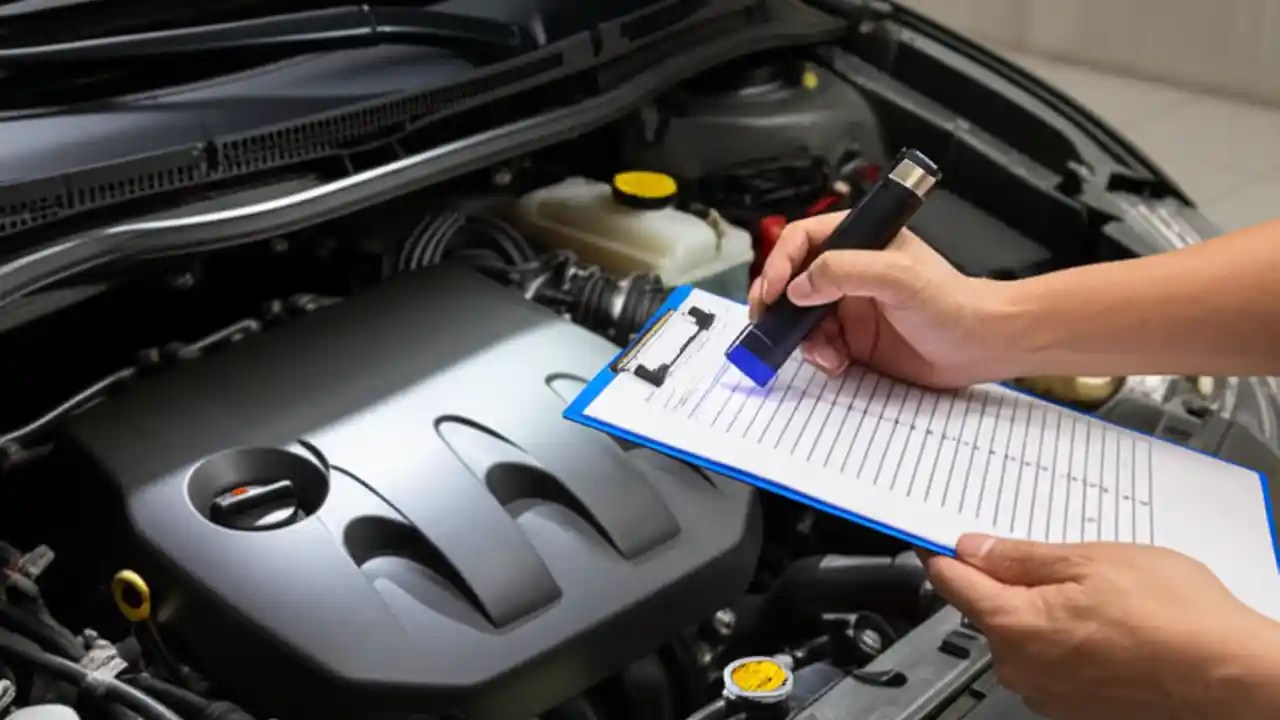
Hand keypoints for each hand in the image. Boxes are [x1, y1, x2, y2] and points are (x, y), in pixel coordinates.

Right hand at [748, 212, 1016, 387]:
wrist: (981, 347)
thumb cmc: (953, 303)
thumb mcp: (898, 277)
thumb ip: (845, 271)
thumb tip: (799, 287)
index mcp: (861, 241)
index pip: (804, 240)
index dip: (781, 262)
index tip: (773, 289)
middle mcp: (851, 271)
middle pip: (794, 281)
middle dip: (778, 303)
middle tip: (768, 322)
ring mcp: (851, 307)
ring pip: (802, 319)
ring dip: (801, 337)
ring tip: (822, 351)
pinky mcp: (855, 340)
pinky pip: (820, 347)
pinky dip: (820, 357)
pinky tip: (837, 363)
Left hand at [923, 535, 1279, 719]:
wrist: (1232, 677)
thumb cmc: (1174, 617)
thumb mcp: (1091, 560)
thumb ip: (1021, 557)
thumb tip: (973, 548)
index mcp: (1013, 624)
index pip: (949, 581)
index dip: (944, 551)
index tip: (939, 535)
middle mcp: (1020, 667)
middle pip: (988, 609)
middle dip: (1009, 580)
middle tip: (1056, 557)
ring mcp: (1047, 692)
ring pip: (1023, 636)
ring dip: (1044, 611)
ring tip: (1098, 594)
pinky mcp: (1075, 706)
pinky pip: (1052, 661)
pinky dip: (1068, 639)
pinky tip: (1108, 624)